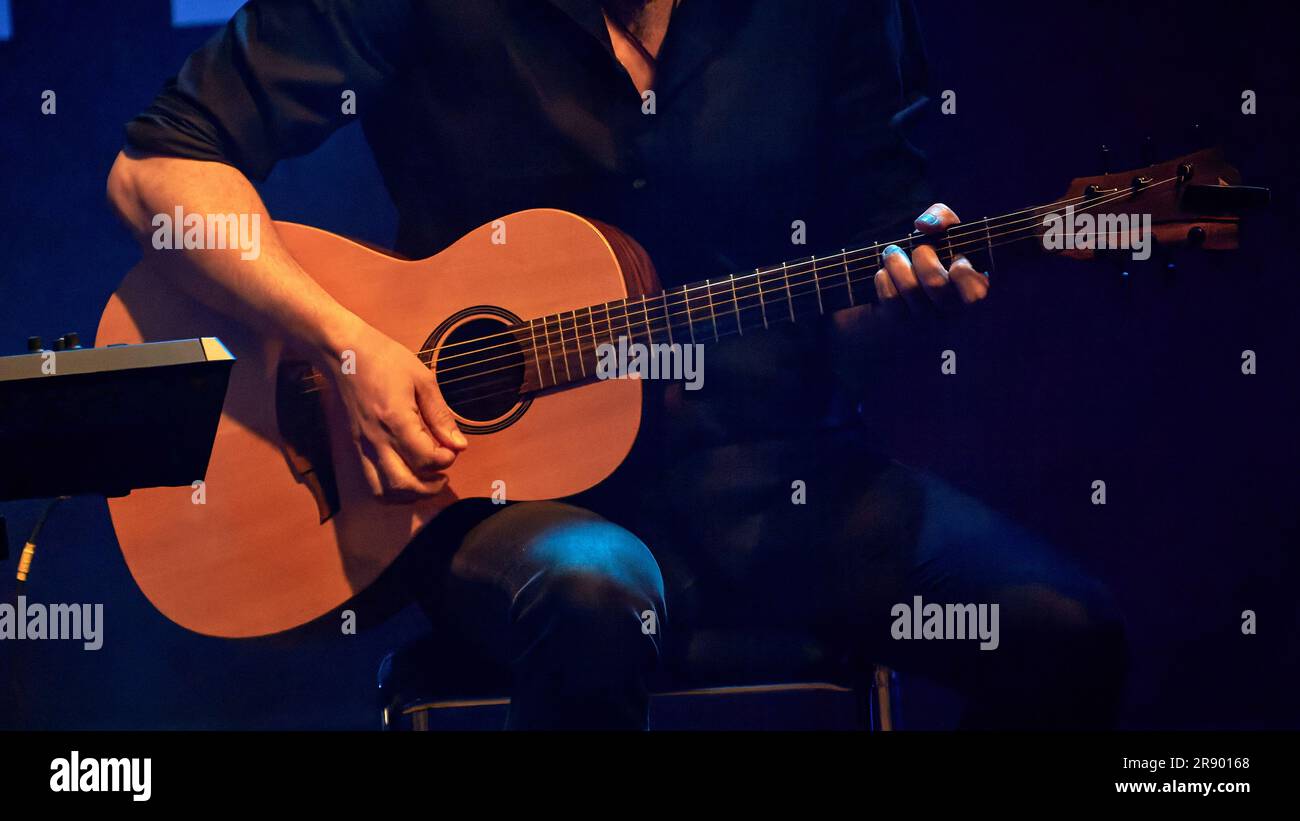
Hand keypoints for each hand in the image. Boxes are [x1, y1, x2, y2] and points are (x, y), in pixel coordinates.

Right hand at [316, 322, 466, 502]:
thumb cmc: (385, 360)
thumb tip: (459, 445)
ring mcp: (364, 447)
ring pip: (384, 492)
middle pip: (404, 485)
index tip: (452, 448)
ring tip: (426, 481)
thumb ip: (441, 416)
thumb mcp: (423, 380)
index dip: (446, 460)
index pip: (425, 459)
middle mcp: (376, 440)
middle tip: (444, 476)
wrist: (345, 354)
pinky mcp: (357, 449)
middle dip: (431, 489)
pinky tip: (407, 478)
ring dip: (410, 495)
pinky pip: (372, 483)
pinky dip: (392, 491)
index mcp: (396, 419)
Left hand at [873, 203, 989, 317]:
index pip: (976, 294)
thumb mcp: (941, 233)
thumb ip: (942, 217)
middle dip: (922, 255)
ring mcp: (925, 321)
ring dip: (897, 262)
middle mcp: (950, 311)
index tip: (955, 261)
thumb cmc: (928, 255)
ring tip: (892, 253)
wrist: (897, 282)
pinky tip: (884, 273)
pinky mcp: (899, 324)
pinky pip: (890, 298)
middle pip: (936, 283)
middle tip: (917, 248)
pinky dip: (884, 278)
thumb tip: (924, 225)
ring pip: (911, 289)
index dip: (964, 274)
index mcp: (971, 290)